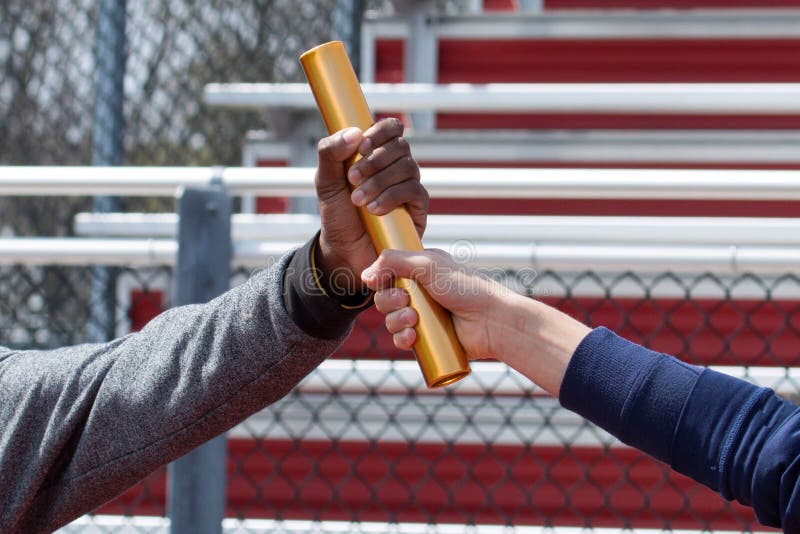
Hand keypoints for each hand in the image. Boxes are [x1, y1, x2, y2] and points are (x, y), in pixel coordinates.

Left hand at [315, 118, 426, 290]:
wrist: (344, 251)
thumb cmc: (338, 214)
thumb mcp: (325, 182)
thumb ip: (330, 153)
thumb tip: (354, 132)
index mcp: (377, 154)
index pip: (391, 128)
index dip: (380, 131)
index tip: (361, 146)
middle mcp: (396, 167)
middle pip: (400, 145)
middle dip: (374, 161)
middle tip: (352, 179)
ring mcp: (409, 186)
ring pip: (408, 167)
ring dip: (379, 181)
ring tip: (358, 200)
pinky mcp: (418, 208)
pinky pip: (414, 190)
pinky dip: (391, 197)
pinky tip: (374, 210)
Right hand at [361, 249, 511, 359]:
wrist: (492, 321)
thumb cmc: (466, 288)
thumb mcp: (429, 265)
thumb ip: (395, 261)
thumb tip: (365, 274)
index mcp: (420, 270)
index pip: (387, 274)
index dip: (381, 280)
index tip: (382, 282)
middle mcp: (420, 292)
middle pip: (385, 298)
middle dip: (389, 302)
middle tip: (406, 302)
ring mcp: (423, 316)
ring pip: (391, 320)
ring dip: (395, 321)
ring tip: (413, 321)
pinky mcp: (427, 338)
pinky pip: (402, 340)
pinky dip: (401, 339)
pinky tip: (410, 337)